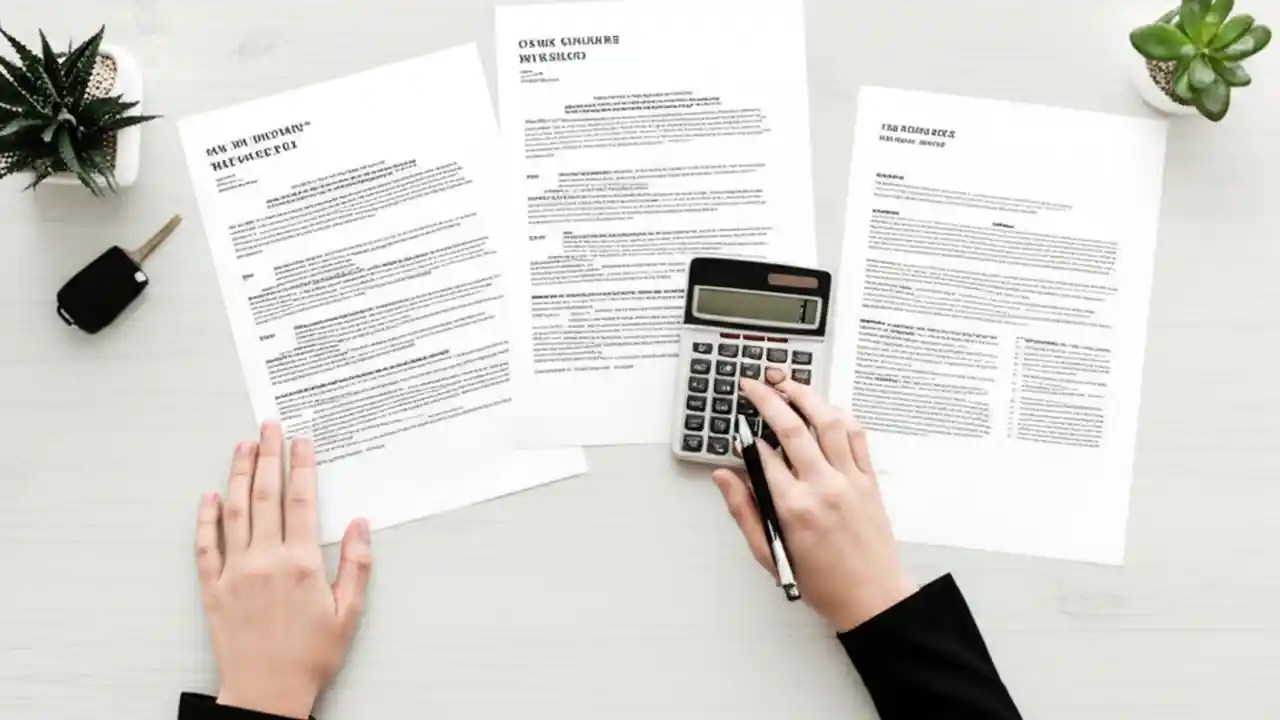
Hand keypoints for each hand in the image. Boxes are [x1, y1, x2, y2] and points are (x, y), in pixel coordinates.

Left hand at [195, 421, 372, 718]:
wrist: (267, 692)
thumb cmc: (310, 657)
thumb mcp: (349, 612)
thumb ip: (356, 564)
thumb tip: (359, 525)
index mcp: (300, 563)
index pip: (300, 500)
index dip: (301, 465)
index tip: (303, 441)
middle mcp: (264, 561)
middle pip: (266, 495)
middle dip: (269, 456)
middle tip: (270, 427)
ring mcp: (234, 573)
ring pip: (235, 511)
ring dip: (239, 474)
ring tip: (243, 446)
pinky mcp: (213, 589)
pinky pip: (205, 545)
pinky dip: (206, 517)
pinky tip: (210, 496)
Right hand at [711, 370, 914, 632]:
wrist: (872, 598)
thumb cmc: (822, 583)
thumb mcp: (769, 553)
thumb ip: (744, 510)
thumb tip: (724, 477)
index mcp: (794, 507)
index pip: (764, 455)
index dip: (747, 436)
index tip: (739, 429)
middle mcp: (823, 487)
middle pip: (792, 427)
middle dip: (769, 398)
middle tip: (754, 384)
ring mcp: (850, 480)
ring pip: (828, 422)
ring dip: (807, 396)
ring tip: (788, 383)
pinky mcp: (869, 480)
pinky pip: (856, 436)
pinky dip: (839, 415)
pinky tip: (825, 408)